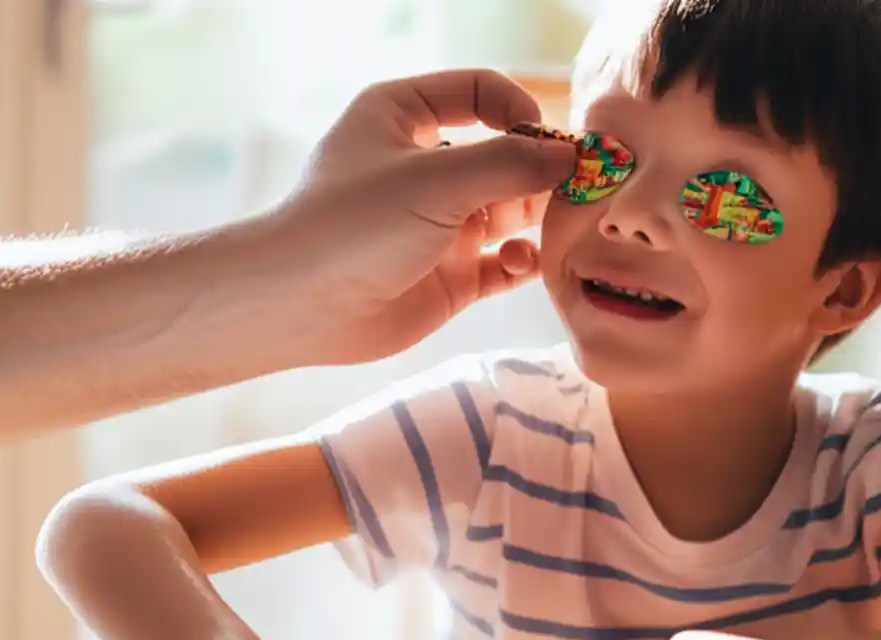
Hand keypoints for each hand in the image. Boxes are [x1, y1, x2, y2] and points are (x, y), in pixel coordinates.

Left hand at [256, 68, 575, 363]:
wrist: (299, 308)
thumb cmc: (352, 224)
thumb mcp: (436, 177)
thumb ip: (511, 163)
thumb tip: (572, 156)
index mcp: (402, 115)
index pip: (481, 91)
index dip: (520, 109)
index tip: (545, 140)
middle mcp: (424, 165)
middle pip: (505, 153)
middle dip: (542, 169)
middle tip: (580, 188)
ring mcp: (439, 222)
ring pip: (511, 208)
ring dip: (540, 214)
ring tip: (562, 225)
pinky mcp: (450, 275)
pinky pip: (505, 261)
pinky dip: (525, 260)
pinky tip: (524, 261)